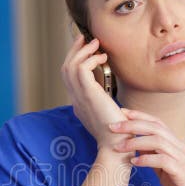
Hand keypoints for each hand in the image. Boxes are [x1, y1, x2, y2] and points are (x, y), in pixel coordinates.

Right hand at [61, 35, 127, 151]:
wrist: (118, 147)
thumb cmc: (119, 134)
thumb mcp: (109, 114)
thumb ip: (105, 101)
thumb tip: (108, 92)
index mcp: (79, 104)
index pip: (69, 77)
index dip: (76, 60)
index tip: (88, 49)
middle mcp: (75, 99)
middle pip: (66, 69)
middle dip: (75, 51)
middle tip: (87, 38)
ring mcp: (79, 97)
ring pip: (70, 66)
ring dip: (83, 51)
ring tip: (96, 44)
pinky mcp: (87, 95)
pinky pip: (81, 69)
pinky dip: (90, 59)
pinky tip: (103, 58)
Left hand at [109, 108, 184, 185]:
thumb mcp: (166, 170)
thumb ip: (155, 158)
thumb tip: (137, 150)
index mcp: (177, 146)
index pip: (158, 123)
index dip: (139, 115)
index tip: (121, 113)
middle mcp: (181, 148)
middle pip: (155, 127)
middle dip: (132, 124)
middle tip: (112, 126)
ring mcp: (183, 160)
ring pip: (158, 141)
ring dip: (135, 142)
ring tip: (118, 147)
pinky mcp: (183, 173)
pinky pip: (163, 161)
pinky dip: (146, 159)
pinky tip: (134, 163)